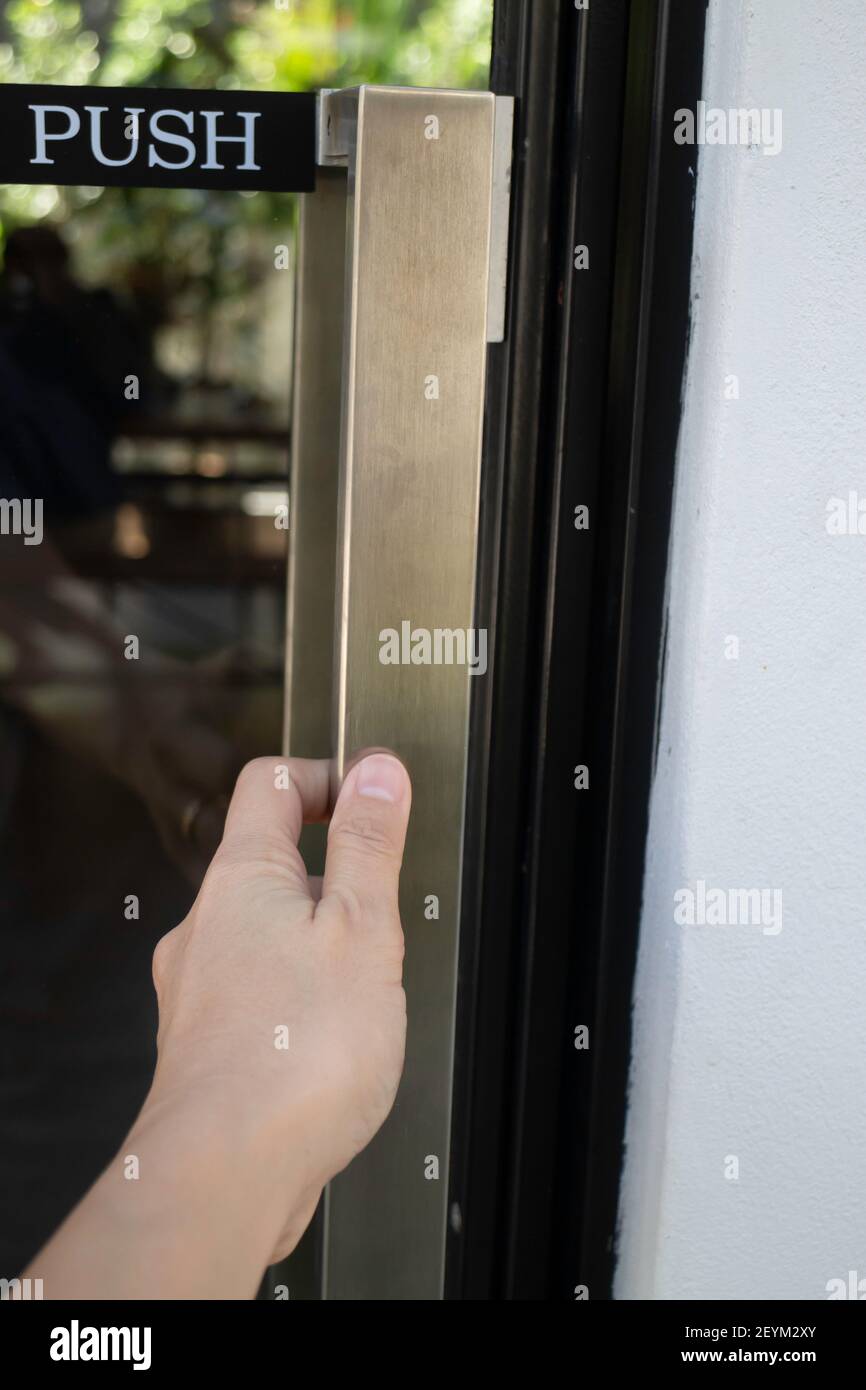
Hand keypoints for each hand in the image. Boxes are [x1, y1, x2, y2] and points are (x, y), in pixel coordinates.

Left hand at [143, 750, 411, 1263]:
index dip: (327, 776)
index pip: (271, 782)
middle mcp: (206, 926)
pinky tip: (329, 1043)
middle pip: (267, 860)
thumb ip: (369, 845)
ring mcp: (198, 988)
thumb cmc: (294, 1058)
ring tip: (363, 986)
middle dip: (334, 876)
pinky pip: (256, 994)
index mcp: (242, 878)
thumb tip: (378, 771)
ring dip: (316, 944)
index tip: (372, 798)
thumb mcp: (362, 929)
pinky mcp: (205, 1045)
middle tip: (382, 910)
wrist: (226, 1174)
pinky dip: (296, 998)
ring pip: (263, 934)